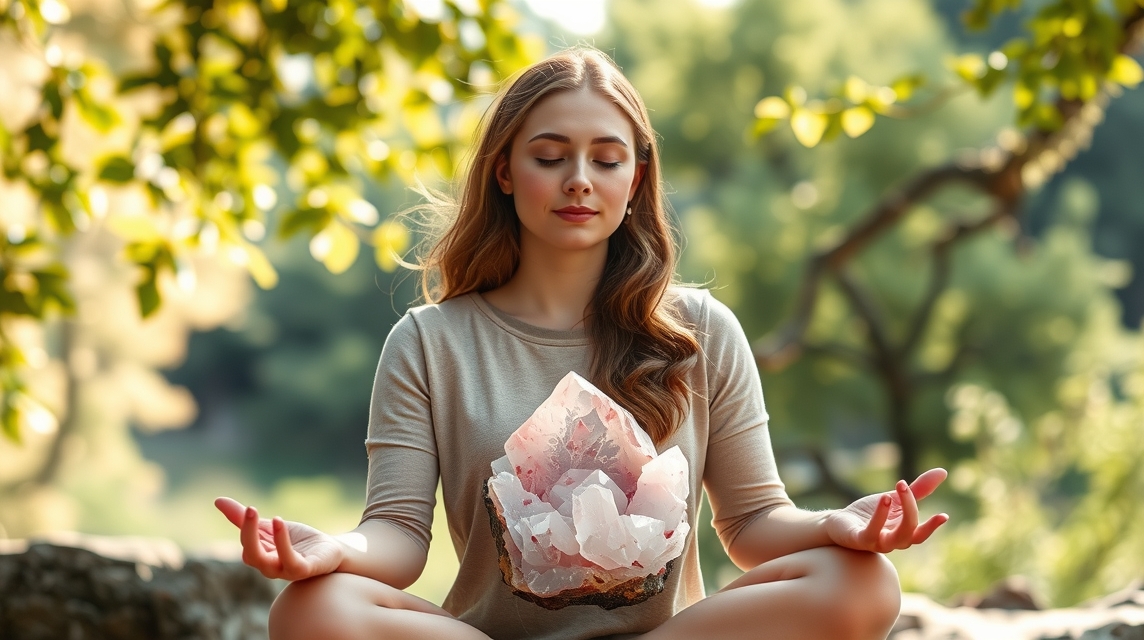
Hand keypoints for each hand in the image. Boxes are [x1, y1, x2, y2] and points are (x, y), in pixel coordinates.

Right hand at [214, 497, 344, 580]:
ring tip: (265, 515)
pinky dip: (282, 542)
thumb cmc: (299, 541)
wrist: (331, 550)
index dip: (243, 526)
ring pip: (264, 562)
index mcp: (262, 556)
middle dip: (247, 533)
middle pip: (250, 555)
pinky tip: (280, 522)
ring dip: (261, 538)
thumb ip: (244, 518)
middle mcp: (270, 567)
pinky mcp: (303, 570)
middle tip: (249, 509)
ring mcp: (286, 570)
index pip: (246, 545)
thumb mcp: (271, 526)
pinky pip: (289, 560)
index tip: (247, 507)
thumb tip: (217, 501)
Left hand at [824, 468, 948, 553]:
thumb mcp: (894, 499)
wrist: (838, 522)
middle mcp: (891, 541)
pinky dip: (879, 517)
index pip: (920, 534)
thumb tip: (943, 472)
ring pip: (896, 538)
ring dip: (900, 515)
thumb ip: (918, 490)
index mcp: (901, 532)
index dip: (932, 527)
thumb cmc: (869, 513)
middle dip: (911, 510)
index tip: (944, 515)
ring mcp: (876, 542)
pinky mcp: (859, 539)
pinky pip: (871, 532)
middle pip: (909, 533)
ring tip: (898, 489)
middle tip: (905, 486)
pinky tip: (884, 498)